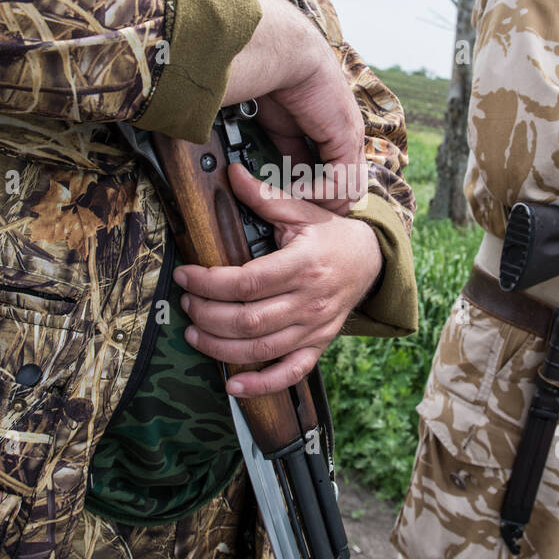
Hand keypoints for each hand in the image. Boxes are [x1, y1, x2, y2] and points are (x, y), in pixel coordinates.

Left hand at [176, 163, 382, 395]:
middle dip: (207, 315)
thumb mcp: (301, 211)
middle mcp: (309, 302)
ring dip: (220, 347)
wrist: (372, 260)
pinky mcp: (317, 346)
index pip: (246, 283)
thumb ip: (264, 197)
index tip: (185, 275)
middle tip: (186, 304)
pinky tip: (233, 386)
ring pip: (261, 349)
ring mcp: (314, 328)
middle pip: (248, 321)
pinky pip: (290, 373)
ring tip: (194, 333)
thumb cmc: (331, 236)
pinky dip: (261, 385)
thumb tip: (231, 173)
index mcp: (303, 266)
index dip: (209, 283)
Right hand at [222, 0, 365, 208]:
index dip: (317, 192)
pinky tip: (296, 188)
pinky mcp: (346, 138)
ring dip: (320, 202)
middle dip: (323, 203)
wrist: (285, 54)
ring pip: (350, 188)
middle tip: (297, 208)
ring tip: (295, 200)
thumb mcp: (281, 126)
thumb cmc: (275, 79)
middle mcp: (347, 135)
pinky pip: (341, 181)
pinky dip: (317, 192)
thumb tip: (286, 178)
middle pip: (348, 186)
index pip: (336, 174)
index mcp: (333, 131)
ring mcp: (350, 137)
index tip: (292, 198)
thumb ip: (290, 151)